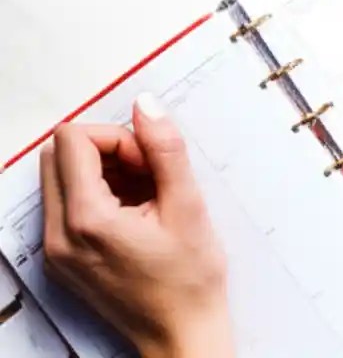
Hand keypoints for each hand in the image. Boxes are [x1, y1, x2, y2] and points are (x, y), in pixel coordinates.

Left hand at [41, 93, 232, 357]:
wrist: (181, 334)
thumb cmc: (190, 281)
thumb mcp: (189, 207)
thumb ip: (165, 150)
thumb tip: (146, 105)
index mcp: (87, 219)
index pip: (73, 139)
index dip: (117, 138)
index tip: (149, 163)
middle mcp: (59, 234)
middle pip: (57, 154)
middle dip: (105, 151)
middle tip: (146, 175)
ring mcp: (56, 249)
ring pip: (60, 177)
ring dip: (101, 172)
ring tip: (145, 198)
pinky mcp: (62, 258)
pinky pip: (65, 205)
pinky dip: (97, 196)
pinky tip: (135, 215)